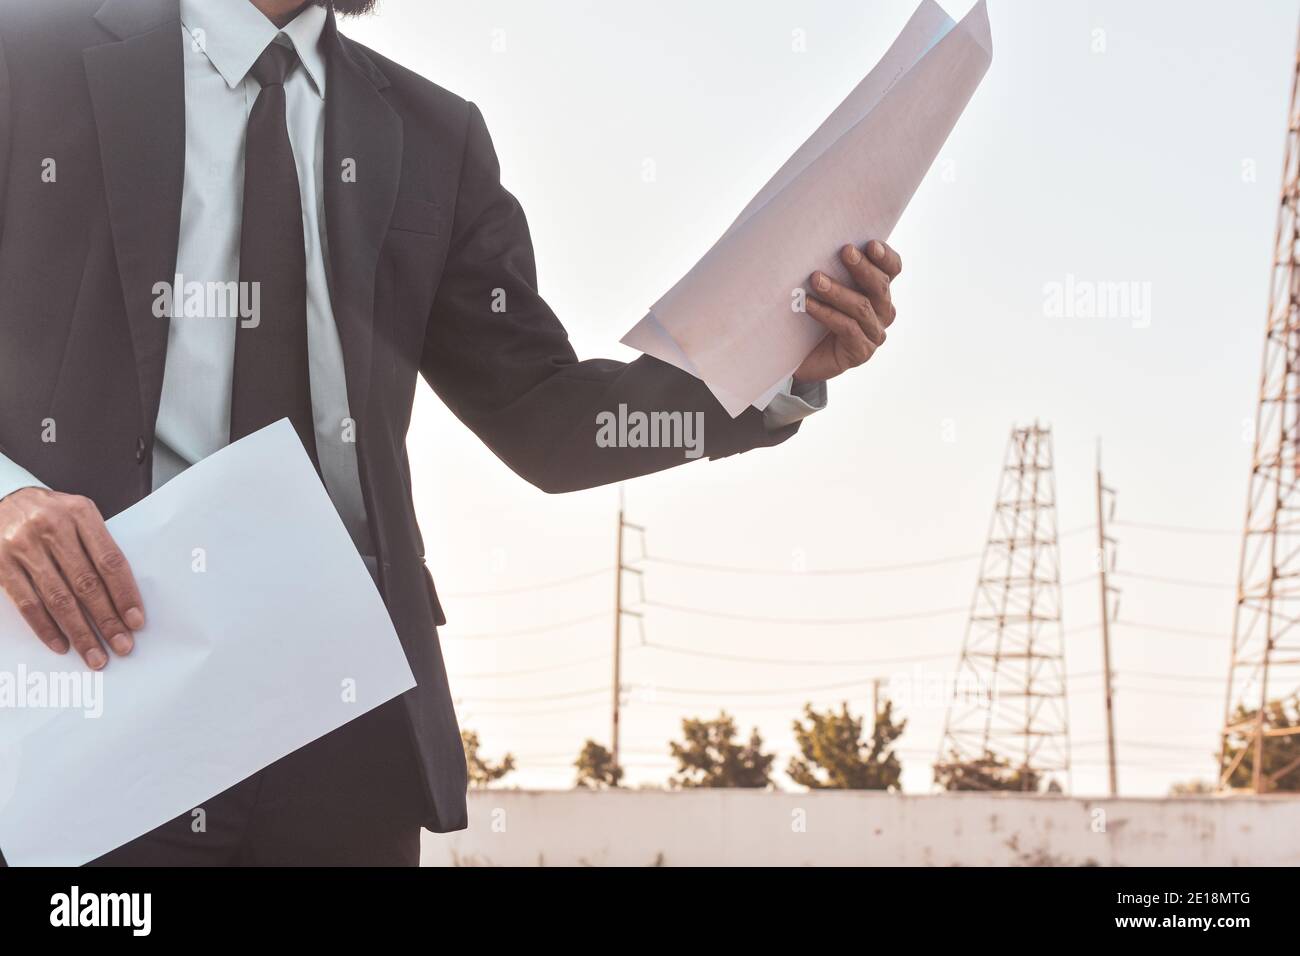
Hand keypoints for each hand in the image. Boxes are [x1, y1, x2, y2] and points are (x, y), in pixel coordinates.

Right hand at [0, 488, 143, 669]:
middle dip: (107, 620)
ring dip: (80, 631)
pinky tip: (61, 645)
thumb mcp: (77, 514)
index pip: (110, 561)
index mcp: (80, 513)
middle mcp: (52, 527)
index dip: (125, 594)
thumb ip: (97, 546)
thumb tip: (124, 595)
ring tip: (95, 655)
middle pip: (86, 583)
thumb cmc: (48, 512)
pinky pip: (27, 603)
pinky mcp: (0, 562)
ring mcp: (23, 546)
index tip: (136, 621)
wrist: (1, 498)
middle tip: (122, 646)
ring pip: (58, 598)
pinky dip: (46, 627)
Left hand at [794, 239, 902, 384]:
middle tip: (845, 252)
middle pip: (880, 286)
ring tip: (816, 279)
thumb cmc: (812, 316)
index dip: (884, 257)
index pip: (892, 269)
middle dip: (862, 268)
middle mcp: (882, 311)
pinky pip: (848, 328)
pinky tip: (809, 304)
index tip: (870, 244)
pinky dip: (827, 314)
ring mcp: (874, 333)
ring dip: (838, 291)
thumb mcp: (824, 289)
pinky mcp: (861, 352)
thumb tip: (818, 242)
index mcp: (879, 291)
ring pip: (862, 307)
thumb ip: (831, 269)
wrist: (801, 357)